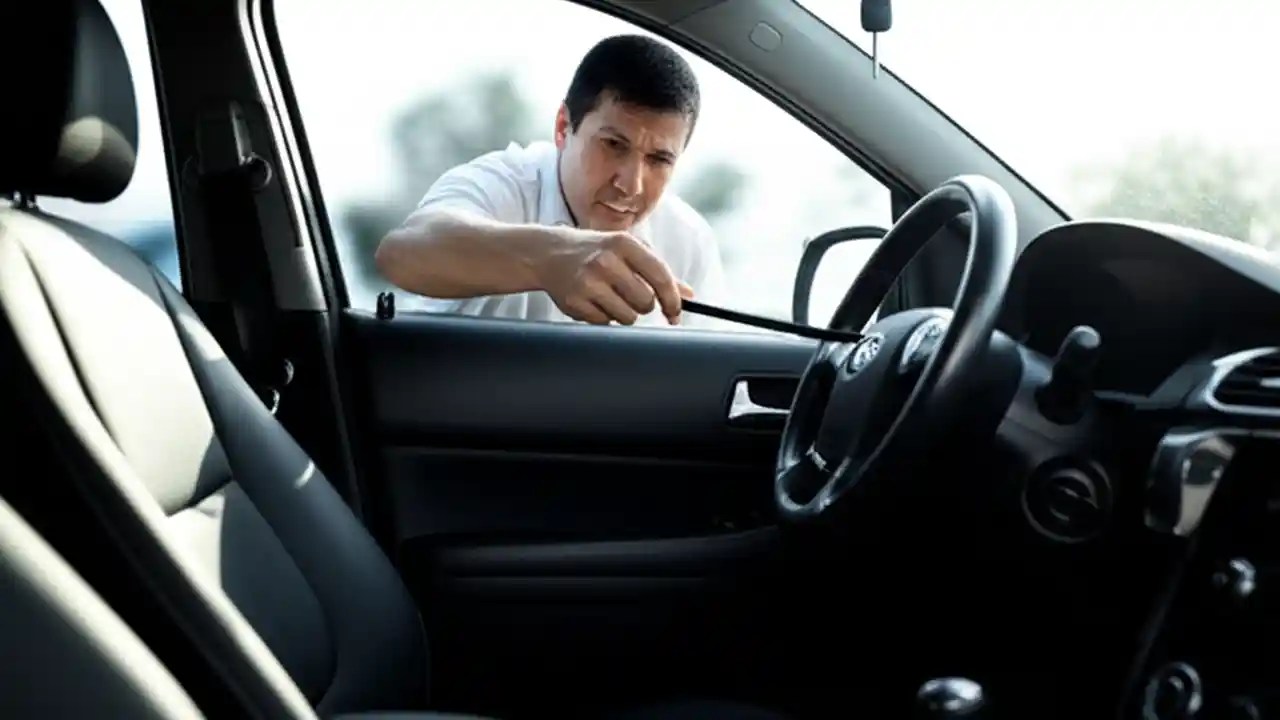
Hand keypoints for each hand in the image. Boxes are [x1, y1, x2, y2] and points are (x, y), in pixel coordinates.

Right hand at [537, 228, 689, 324]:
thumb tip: (688, 294)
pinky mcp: (575, 302)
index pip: (660, 276)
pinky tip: (593, 300)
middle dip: (643, 305)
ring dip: (624, 313)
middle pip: (645, 303)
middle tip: (631, 295)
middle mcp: (606, 261)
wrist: (548, 253)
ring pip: (627, 317)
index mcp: (623, 243)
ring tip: (609, 295)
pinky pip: (605, 323)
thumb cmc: (596, 251)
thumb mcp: (627, 251)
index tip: (676, 313)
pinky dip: (604, 316)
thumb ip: (657, 271)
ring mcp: (588, 282)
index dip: (673, 299)